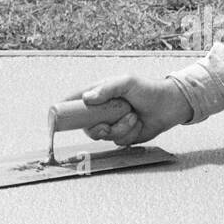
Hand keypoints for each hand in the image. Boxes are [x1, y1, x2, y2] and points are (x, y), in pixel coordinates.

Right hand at [61, 74, 192, 147]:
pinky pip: (118, 141)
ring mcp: (112, 123)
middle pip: (86, 125)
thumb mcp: (127, 83)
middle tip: (109, 122)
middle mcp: (103, 110)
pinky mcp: (123, 135)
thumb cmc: (148, 90)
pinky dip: (129, 133)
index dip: (63, 108)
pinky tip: (138, 123)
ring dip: (120, 128)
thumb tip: (86, 99)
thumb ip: (107, 89)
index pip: (76, 100)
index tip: (53, 115)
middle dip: (98, 126)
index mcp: (100, 94)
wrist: (170, 106)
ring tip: (133, 116)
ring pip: (104, 135)